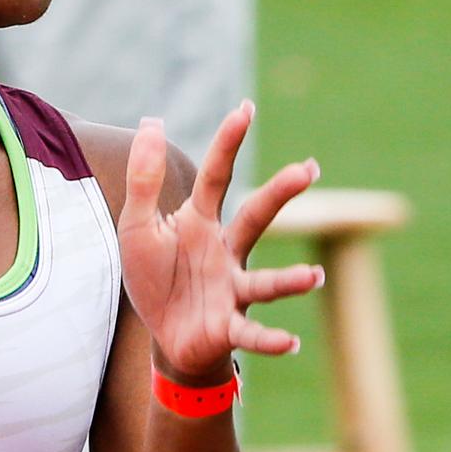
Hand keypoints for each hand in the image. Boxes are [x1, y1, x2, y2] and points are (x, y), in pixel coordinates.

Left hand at [118, 101, 325, 385]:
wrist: (165, 337)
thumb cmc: (155, 277)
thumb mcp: (136, 227)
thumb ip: (143, 179)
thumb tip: (152, 120)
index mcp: (201, 222)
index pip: (218, 175)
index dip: (229, 143)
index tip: (246, 109)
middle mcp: (226, 251)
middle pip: (256, 218)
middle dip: (280, 193)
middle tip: (308, 168)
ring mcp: (232, 289)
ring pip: (265, 283)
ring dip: (290, 282)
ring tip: (314, 278)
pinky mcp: (228, 326)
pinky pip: (252, 333)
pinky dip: (270, 340)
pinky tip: (291, 342)